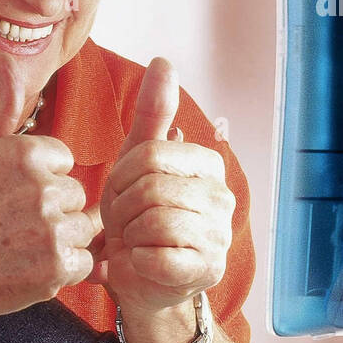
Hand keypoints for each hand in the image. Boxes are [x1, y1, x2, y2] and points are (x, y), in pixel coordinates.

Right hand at [0, 54, 96, 318]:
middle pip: (74, 195)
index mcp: (26, 153)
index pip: (62, 160)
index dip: (37, 179)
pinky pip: (82, 262)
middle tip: (9, 225)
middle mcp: (42, 188)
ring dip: (58, 240)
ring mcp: (50, 230)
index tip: (6, 196)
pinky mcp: (55, 269)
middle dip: (51, 210)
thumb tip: (8, 60)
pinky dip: (61, 270)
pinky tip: (26, 267)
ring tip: (17, 246)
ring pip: (80, 229)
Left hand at [96, 57, 234, 317]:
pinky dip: (136, 262)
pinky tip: (141, 263)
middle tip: (123, 224)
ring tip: (133, 242)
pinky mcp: (208, 270)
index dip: (120, 177)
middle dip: (122, 209)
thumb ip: (151, 113)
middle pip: (150, 187)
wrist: (144, 282)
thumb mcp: (138, 162)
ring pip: (154, 221)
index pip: (150, 154)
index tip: (119, 195)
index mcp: (208, 164)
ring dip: (129, 236)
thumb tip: (164, 61)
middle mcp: (223, 196)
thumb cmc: (139, 219)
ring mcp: (220, 234)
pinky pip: (157, 256)